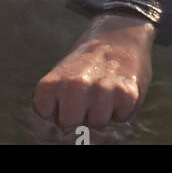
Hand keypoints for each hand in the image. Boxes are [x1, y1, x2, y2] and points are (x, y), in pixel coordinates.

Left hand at [33, 12, 154, 128]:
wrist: (118, 35)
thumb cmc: (85, 64)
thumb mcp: (61, 77)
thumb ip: (55, 105)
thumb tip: (59, 138)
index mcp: (51, 85)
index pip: (46, 123)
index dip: (59, 115)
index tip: (65, 103)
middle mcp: (73, 87)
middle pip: (71, 126)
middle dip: (79, 118)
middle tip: (86, 99)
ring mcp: (100, 91)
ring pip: (97, 124)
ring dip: (103, 114)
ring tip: (104, 93)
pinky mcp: (125, 94)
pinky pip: (120, 118)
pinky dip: (122, 109)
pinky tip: (119, 92)